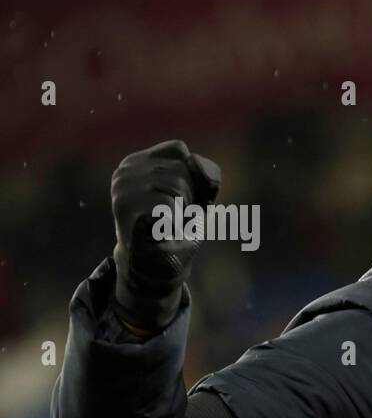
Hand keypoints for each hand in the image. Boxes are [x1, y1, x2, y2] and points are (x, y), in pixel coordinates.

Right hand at [110, 139, 221, 332]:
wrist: (155, 267)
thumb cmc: (177, 227)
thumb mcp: (196, 193)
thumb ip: (202, 172)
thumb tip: (198, 164)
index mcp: (137, 162)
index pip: (180, 150)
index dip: (194, 175)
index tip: (183, 198)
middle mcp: (125, 171)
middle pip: (182, 168)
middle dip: (190, 196)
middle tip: (174, 216)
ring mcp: (123, 189)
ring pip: (177, 186)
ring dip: (183, 210)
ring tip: (168, 223)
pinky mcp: (127, 209)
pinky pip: (169, 204)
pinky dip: (175, 221)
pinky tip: (163, 230)